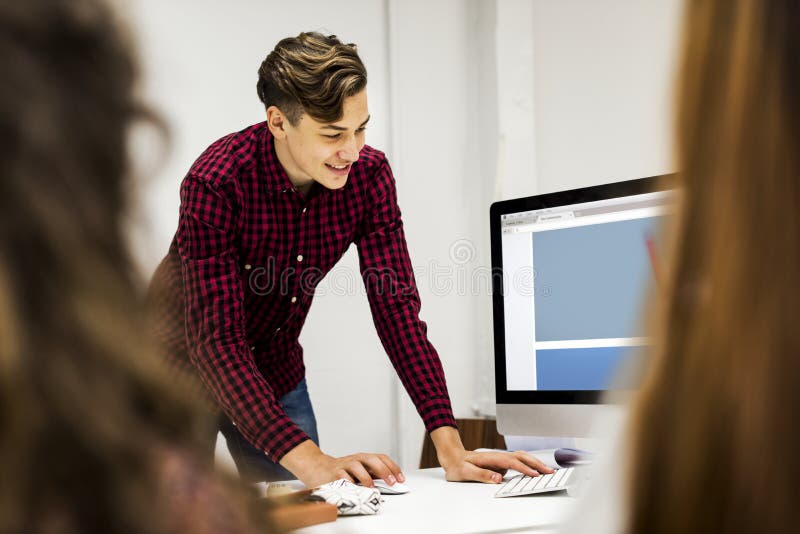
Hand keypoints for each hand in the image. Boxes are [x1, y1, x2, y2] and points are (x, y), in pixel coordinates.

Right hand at [280, 440, 404, 488]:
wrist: (317, 467)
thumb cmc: (342, 471)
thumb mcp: (359, 470)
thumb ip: (372, 474)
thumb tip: (390, 482)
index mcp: (363, 458)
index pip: (381, 458)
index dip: (392, 467)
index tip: (401, 478)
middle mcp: (355, 459)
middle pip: (371, 459)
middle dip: (383, 470)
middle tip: (391, 482)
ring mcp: (344, 465)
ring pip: (357, 466)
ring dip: (366, 477)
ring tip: (371, 487)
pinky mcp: (333, 473)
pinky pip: (342, 476)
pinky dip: (349, 482)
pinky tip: (354, 488)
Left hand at [440, 449, 553, 483]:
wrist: (453, 458)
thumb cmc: (458, 465)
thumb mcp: (465, 472)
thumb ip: (481, 474)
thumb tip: (498, 478)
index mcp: (490, 458)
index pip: (511, 462)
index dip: (524, 468)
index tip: (535, 475)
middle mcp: (497, 457)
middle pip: (520, 457)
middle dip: (536, 463)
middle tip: (549, 471)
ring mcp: (500, 460)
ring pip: (520, 458)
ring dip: (534, 463)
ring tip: (546, 470)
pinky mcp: (500, 464)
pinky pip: (517, 464)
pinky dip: (528, 466)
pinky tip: (534, 471)